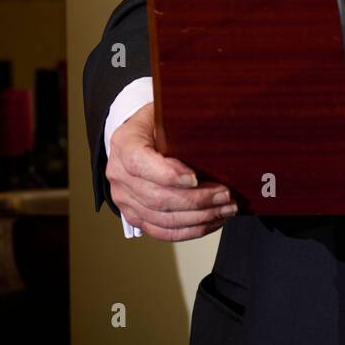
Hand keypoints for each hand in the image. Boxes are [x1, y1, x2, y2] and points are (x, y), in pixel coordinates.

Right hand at [106, 102, 236, 239]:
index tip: (196, 177)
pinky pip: (162, 231)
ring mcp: (124, 198)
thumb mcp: (164, 112)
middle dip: (196, 200)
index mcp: (124, 143)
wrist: (137, 137)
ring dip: (199, 217)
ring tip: (225, 209)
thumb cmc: (156, 123)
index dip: (168, 174)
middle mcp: (118, 174)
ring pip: (162, 218)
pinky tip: (212, 221)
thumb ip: (180, 124)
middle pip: (156, 197)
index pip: (140, 163)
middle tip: (225, 195)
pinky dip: (190, 230)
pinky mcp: (134, 215)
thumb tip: (213, 134)